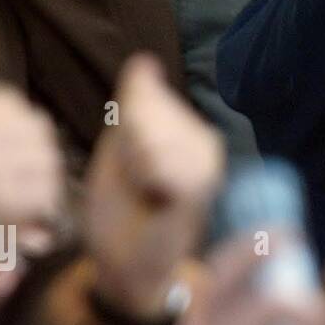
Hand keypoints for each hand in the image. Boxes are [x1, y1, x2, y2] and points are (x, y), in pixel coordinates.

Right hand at [0, 54, 61, 324]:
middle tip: (14, 187)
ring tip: (13, 206)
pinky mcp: (3, 205)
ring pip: (46, 161)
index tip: (3, 157)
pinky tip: (17, 225)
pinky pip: (45, 192)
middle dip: (33, 158)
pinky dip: (39, 210)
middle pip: (35, 130)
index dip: (15, 130)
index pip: (10, 104)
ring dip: (39, 184)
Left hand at [83, 55, 222, 317]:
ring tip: (144, 191)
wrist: (123, 264)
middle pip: (149, 114)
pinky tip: (155, 196)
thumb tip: (143, 60)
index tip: (126, 162)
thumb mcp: (117, 149)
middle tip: (134, 182)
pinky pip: (168, 162)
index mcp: (182, 129)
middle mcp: (203, 142)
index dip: (123, 127)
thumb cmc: (120, 210)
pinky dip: (151, 178)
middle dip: (127, 146)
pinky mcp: (202, 189)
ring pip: (157, 135)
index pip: (146, 97)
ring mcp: (207, 165)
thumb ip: (133, 106)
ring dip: (136, 165)